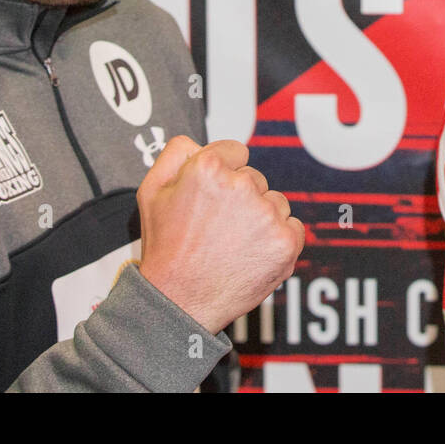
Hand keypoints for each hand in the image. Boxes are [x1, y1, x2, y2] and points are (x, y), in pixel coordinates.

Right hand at [136, 135, 304, 333]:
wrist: (179, 301)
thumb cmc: (165, 248)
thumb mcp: (151, 191)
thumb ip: (175, 153)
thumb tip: (199, 142)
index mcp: (208, 167)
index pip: (236, 151)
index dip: (223, 174)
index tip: (214, 196)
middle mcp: (241, 186)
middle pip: (256, 179)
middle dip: (241, 198)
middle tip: (217, 227)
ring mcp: (266, 214)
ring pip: (275, 203)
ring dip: (261, 219)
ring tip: (233, 244)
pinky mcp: (285, 242)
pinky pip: (293, 227)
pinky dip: (279, 240)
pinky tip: (253, 254)